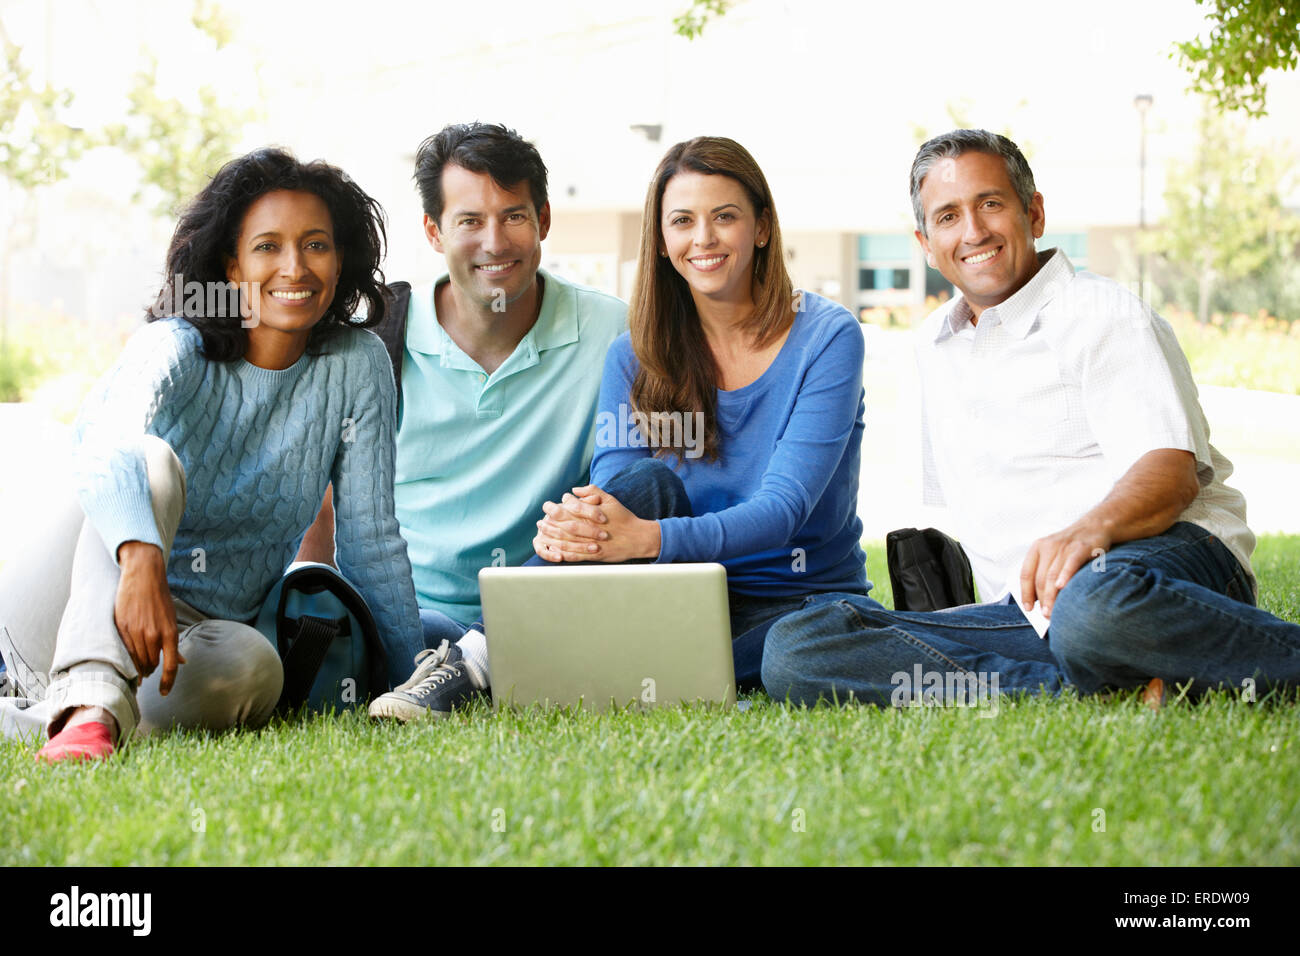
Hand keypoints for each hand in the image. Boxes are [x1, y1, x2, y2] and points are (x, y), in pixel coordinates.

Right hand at [115, 541, 185, 694]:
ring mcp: (136, 632)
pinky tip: (128, 662)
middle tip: (148, 676)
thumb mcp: (171, 620)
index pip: (171, 666)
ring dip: (138, 667)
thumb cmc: (160, 599)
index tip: (164, 693)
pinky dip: (127, 659)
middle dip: (150, 672)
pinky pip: (125, 651)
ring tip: (138, 670)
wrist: (143, 576)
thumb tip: (182, 662)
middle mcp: (153, 635)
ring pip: (136, 660)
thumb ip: (174, 643)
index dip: (168, 682)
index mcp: (170, 633)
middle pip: (151, 665)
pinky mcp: (122, 627)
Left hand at [533, 485, 660, 562]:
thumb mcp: (611, 499)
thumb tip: (574, 490)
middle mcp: (591, 528)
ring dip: (552, 536)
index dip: (559, 505)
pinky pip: (575, 555)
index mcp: (593, 513)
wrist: (638, 538)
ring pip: (568, 540)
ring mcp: (592, 542)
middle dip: (550, 521)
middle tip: (540, 520)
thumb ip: (592, 491)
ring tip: (542, 533)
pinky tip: (553, 550)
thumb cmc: (624, 517)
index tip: (550, 505)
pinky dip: (563, 553)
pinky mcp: (594, 555)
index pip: (572, 506)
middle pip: (566, 523)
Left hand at [1019, 519, 1112, 618]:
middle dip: (1042, 599)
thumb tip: (1037, 600)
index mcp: (1037, 548)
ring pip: (1052, 575)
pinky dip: (1065, 575)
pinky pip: (1070, 564)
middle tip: (1046, 615)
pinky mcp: (1081, 548)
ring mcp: (1064, 547)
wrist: (1096, 525)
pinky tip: (1061, 587)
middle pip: (1040, 578)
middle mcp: (1048, 547)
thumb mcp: (1053, 554)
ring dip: (1051, 596)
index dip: (1026, 593)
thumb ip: (1044, 572)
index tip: (1028, 608)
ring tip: (1052, 611)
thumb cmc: (1072, 547)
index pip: (1026, 574)